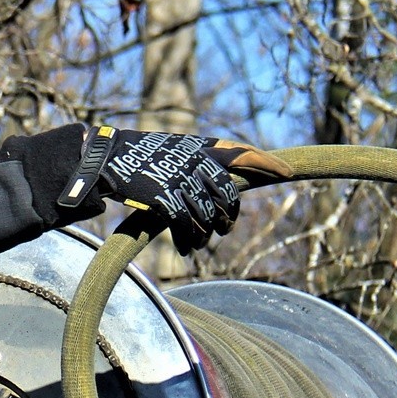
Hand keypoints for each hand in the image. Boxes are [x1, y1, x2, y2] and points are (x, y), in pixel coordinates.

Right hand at [59, 127, 291, 252]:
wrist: (108, 159)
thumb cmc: (143, 159)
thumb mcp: (176, 152)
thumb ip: (200, 163)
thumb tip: (224, 184)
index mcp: (201, 148)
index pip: (243, 152)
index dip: (267, 163)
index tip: (287, 173)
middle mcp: (196, 162)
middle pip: (229, 194)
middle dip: (230, 216)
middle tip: (225, 228)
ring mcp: (181, 180)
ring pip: (209, 215)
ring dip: (208, 234)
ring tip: (201, 243)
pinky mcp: (166, 198)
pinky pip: (188, 226)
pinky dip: (190, 241)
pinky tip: (187, 250)